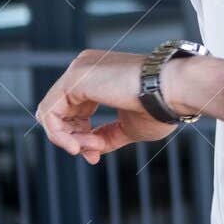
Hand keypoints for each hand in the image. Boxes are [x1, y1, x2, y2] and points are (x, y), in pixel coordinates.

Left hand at [35, 49, 175, 163]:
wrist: (174, 90)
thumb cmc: (162, 106)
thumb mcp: (128, 127)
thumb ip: (105, 135)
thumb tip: (87, 150)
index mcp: (99, 76)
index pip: (75, 108)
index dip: (81, 135)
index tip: (95, 155)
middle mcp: (86, 68)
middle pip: (60, 110)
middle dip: (72, 138)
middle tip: (91, 155)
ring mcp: (79, 70)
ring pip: (51, 112)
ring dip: (67, 138)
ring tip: (86, 150)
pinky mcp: (73, 78)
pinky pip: (50, 112)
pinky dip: (58, 134)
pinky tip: (75, 146)